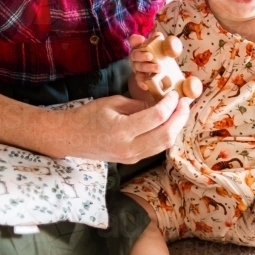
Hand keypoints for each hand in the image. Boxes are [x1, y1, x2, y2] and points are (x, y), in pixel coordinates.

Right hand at [57, 90, 192, 162]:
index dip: (171, 104)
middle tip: (185, 102)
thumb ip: (139, 105)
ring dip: (176, 127)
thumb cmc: (87, 116)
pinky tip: (169, 123)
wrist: (68, 138)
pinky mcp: (131, 161)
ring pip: (164, 144)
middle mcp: (129, 148)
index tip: (175, 93)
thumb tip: (162, 103)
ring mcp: (131, 157)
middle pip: (166, 134)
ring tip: (181, 111)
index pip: (157, 117)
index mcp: (122, 131)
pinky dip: (167, 135)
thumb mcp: (113, 103)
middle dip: (180, 116)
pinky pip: (156, 149)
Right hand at [128, 33, 160, 96]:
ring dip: (147, 68)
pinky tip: (147, 85)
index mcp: (140, 47)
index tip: (141, 39)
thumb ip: (160, 40)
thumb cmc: (160, 55)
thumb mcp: (162, 46)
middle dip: (142, 56)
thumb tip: (157, 35)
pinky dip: (142, 83)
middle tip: (150, 56)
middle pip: (134, 55)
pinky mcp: (140, 79)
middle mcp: (136, 57)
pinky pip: (139, 81)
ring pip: (138, 68)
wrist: (162, 71)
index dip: (135, 40)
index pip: (134, 41)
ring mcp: (137, 68)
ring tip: (159, 68)